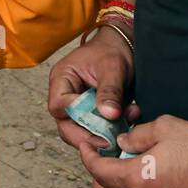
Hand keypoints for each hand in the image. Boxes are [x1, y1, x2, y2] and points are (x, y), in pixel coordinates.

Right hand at [48, 26, 136, 150]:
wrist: (125, 47)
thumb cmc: (113, 50)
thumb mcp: (112, 68)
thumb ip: (109, 91)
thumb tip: (109, 114)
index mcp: (62, 79)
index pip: (59, 106)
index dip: (76, 116)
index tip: (101, 121)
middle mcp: (65, 95)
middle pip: (66, 125)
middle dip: (88, 136)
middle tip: (110, 140)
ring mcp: (78, 106)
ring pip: (80, 133)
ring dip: (102, 136)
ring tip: (124, 126)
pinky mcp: (92, 114)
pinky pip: (96, 131)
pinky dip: (111, 132)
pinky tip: (129, 121)